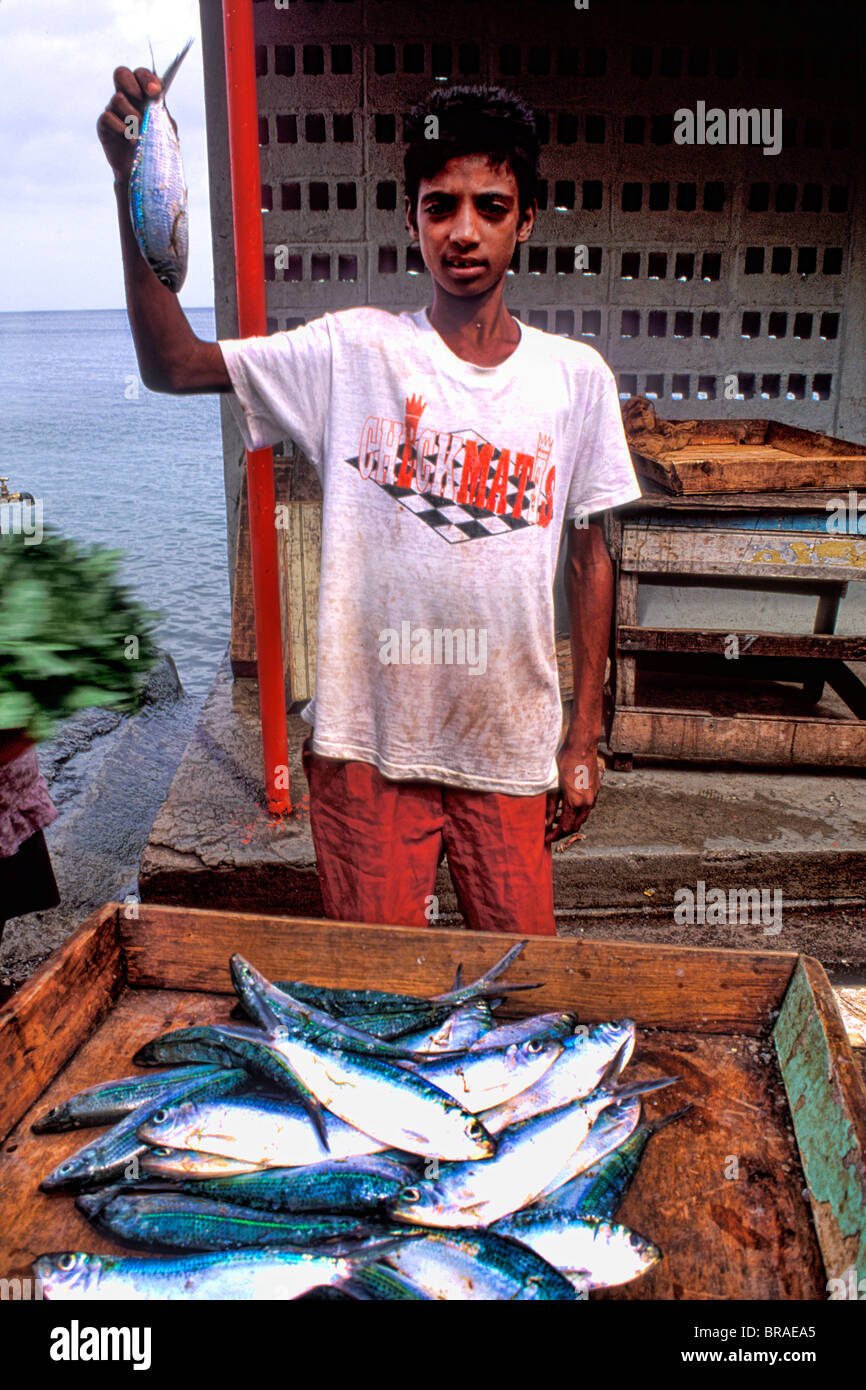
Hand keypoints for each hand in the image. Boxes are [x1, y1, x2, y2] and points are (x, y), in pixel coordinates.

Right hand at [96, 66, 160, 182]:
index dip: (146, 78)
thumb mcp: (165, 128)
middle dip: (131, 83)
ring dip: (131, 114)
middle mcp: (126, 98)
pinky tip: (131, 140)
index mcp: (142, 95)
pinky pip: (108, 117)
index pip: (140, 74)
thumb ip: (161, 110)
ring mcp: (113, 110)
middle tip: (140, 99)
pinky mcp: (104, 125)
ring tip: (140, 131)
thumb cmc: (155, 147)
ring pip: (117, 99)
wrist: (144, 171)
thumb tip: (156, 96)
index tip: (154, 91)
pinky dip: (121, 128)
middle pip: (121, 74)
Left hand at [544, 739, 601, 845]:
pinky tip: (567, 807)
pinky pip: (587, 808)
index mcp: (575, 803)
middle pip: (575, 826)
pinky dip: (577, 812)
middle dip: (562, 831)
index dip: (554, 835)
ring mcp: (593, 797)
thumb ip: (549, 806)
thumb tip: (546, 822)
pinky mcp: (596, 791)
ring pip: (582, 818)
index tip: (547, 838)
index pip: (564, 827)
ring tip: (556, 819)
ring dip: (570, 821)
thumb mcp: (552, 785)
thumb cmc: (565, 762)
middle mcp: (587, 803)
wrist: (582, 747)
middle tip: (550, 831)